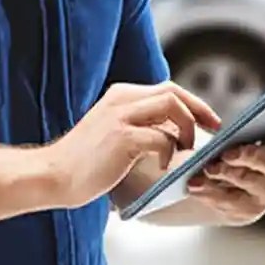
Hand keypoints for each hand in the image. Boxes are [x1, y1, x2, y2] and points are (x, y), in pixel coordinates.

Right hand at [42, 82, 220, 208]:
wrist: (51, 175)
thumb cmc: (86, 162)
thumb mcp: (116, 132)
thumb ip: (143, 124)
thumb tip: (178, 130)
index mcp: (121, 95)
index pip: (168, 89)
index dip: (194, 103)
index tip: (209, 120)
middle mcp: (122, 99)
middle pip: (175, 92)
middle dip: (200, 109)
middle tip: (213, 129)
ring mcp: (121, 116)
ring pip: (172, 106)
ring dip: (188, 128)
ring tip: (186, 149)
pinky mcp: (121, 136)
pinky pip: (161, 137)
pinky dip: (169, 151)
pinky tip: (161, 166)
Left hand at [185, 101, 264, 224]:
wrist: (227, 191)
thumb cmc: (242, 153)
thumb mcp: (251, 134)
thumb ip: (264, 117)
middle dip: (247, 156)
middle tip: (227, 152)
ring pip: (243, 182)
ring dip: (223, 174)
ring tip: (206, 168)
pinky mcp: (248, 212)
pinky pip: (227, 201)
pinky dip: (209, 192)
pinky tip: (194, 185)